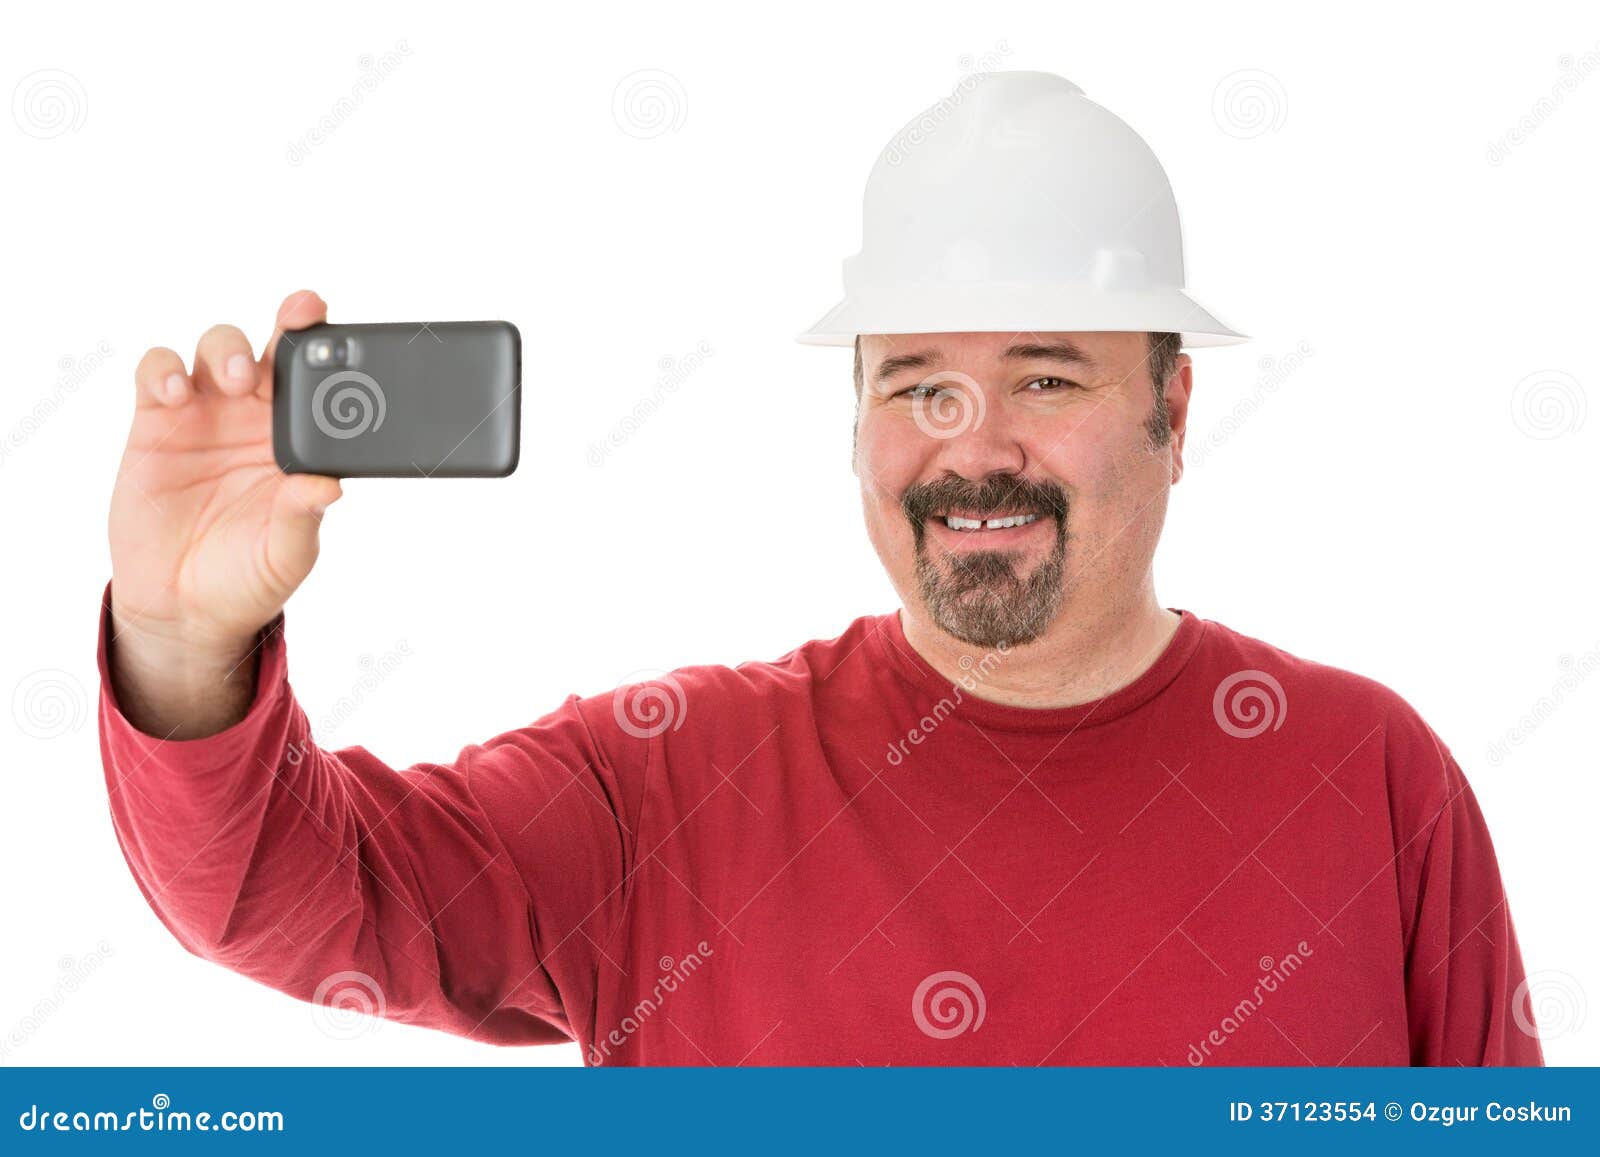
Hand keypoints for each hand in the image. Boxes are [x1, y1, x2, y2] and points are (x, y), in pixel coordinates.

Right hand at [108, 290, 343, 661]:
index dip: (327, 347)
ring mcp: (206, 416)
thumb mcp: (287, 555)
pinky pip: (157, 374)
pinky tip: (175, 392)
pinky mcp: (155, 424)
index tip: (334, 325)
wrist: (183, 606)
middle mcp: (256, 419)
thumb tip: (329, 486)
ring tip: (233, 380)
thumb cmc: (247, 577)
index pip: (319, 383)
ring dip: (227, 350)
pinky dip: (165, 369)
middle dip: (285, 326)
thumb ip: (302, 516)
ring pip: (217, 350)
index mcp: (299, 442)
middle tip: (291, 331)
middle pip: (271, 350)